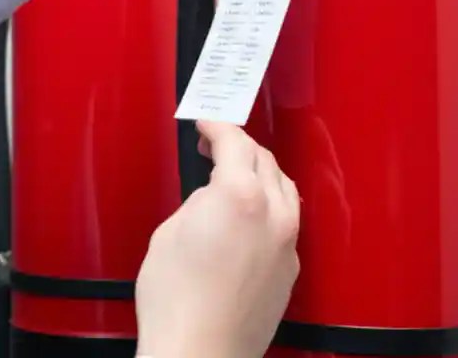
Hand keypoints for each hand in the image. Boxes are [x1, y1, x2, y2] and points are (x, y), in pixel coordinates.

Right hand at [133, 121, 299, 357]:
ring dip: (260, 174)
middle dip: (239, 146)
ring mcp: (286, 245)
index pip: (235, 142)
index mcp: (240, 197)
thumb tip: (209, 202)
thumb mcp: (169, 234)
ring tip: (233, 175)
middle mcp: (273, 216)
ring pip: (283, 190)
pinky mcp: (289, 271)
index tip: (207, 123)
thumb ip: (197, 205)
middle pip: (265, 160)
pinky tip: (247, 216)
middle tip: (215, 143)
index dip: (217, 126)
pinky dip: (269, 207)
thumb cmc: (178, 303)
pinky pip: (286, 223)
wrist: (199, 351)